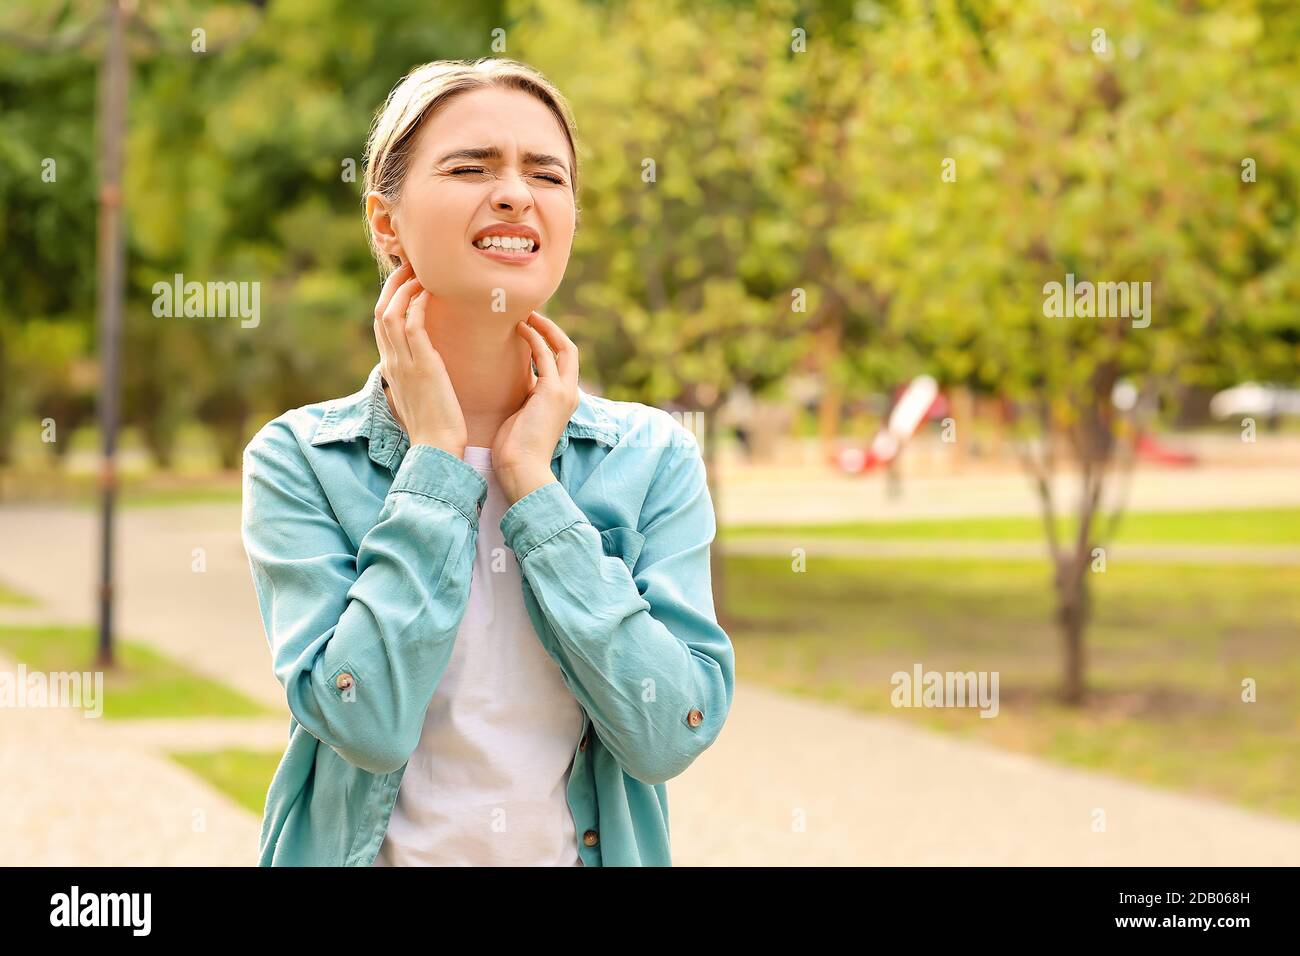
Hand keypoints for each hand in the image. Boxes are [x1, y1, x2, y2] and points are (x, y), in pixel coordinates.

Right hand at [373, 261, 466, 456]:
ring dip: (404, 289)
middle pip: (381, 312)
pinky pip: (413, 325)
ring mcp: (404, 364)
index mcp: (391, 369)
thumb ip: (419, 379)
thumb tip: (427, 369)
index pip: (382, 325)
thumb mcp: (420, 399)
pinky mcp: (423, 366)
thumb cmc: (435, 429)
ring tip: (420, 272)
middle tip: (409, 266)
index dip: (390, 299)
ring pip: (391, 314)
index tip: (405, 282)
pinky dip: (419, 305)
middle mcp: (392, 363)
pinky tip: (431, 293)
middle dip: (393, 286)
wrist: (437, 450)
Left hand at [493, 310, 579, 504]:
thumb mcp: (522, 417)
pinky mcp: (552, 392)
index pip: (562, 363)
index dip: (549, 342)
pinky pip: (544, 356)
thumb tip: (511, 384)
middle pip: (568, 350)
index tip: (529, 327)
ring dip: (544, 327)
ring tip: (525, 313)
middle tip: (530, 312)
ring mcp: (564, 392)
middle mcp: (569, 393)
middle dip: (552, 329)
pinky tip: (519, 328)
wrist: (522, 470)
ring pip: (562, 348)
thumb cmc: (515, 451)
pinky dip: (534, 339)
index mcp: (563, 401)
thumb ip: (524, 398)